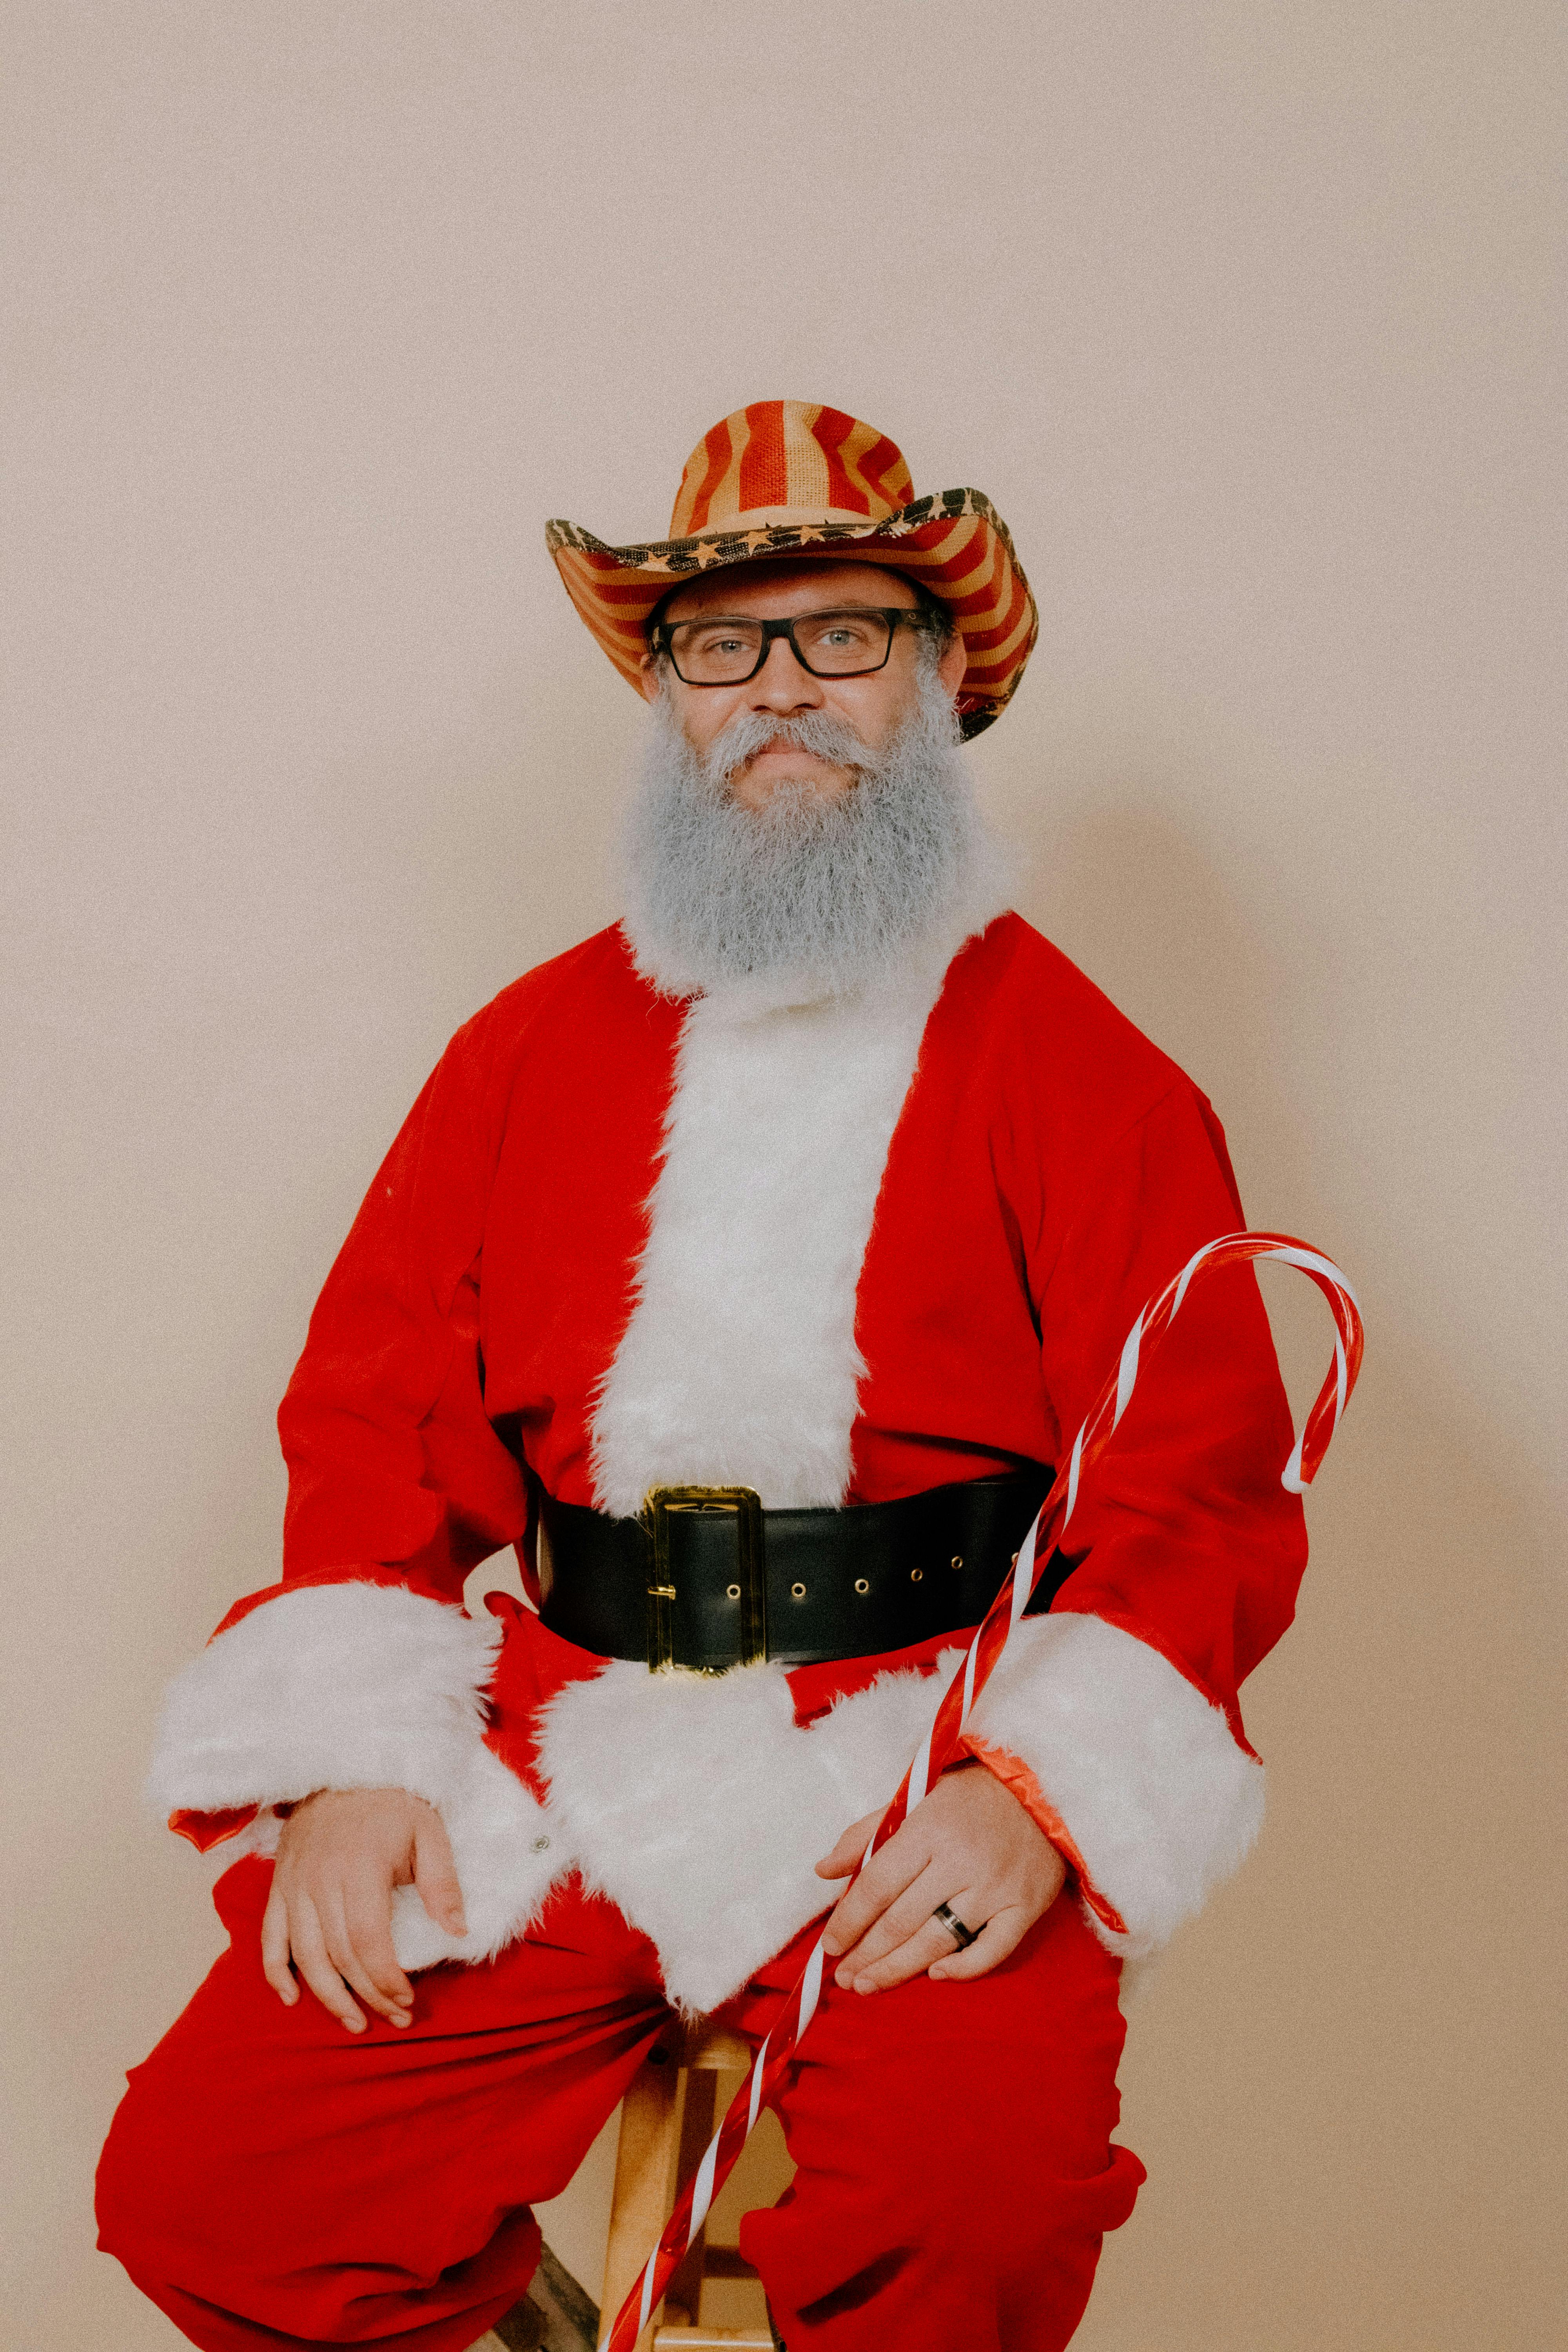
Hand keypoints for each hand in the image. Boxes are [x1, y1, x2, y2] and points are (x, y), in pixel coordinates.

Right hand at [261, 1787, 465, 2031]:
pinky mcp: (278, 1885)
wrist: (344, 1764)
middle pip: (339, 1955)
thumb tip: (457, 1932)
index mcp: (360, 1868)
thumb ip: (442, 1882)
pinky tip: (292, 1998)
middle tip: (393, 2018)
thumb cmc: (392, 1802)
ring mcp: (294, 1885)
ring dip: (328, 1996)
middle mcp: (321, 1881)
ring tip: (354, 2022)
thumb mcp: (429, 1831)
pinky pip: (269, 1937)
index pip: (368, 1940)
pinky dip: (276, 1972)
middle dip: (367, 1995)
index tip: (407, 2000)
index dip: (386, 1978)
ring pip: (305, 1955)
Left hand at [815, 1761, 1064, 1993]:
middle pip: (903, 1920)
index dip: (849, 1920)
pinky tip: (934, 1975)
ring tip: (868, 1985)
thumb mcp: (913, 1797)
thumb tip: (823, 1870)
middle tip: (844, 1978)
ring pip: (939, 1940)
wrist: (1041, 1788)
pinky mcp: (1026, 1906)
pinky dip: (963, 1968)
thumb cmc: (968, 1794)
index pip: (878, 1885)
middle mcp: (961, 1861)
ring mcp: (995, 1887)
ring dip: (899, 1968)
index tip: (830, 1944)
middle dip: (867, 1954)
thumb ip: (866, 1834)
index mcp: (928, 1829)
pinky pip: (993, 1950)